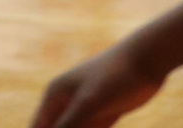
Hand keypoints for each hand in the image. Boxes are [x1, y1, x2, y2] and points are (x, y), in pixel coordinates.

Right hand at [29, 44, 163, 127]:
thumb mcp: (89, 103)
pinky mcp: (102, 115)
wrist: (145, 61)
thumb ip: (68, 124)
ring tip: (99, 124)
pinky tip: (105, 127)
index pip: (38, 127)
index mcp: (55, 95)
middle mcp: (66, 102)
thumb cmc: (114, 77)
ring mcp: (84, 109)